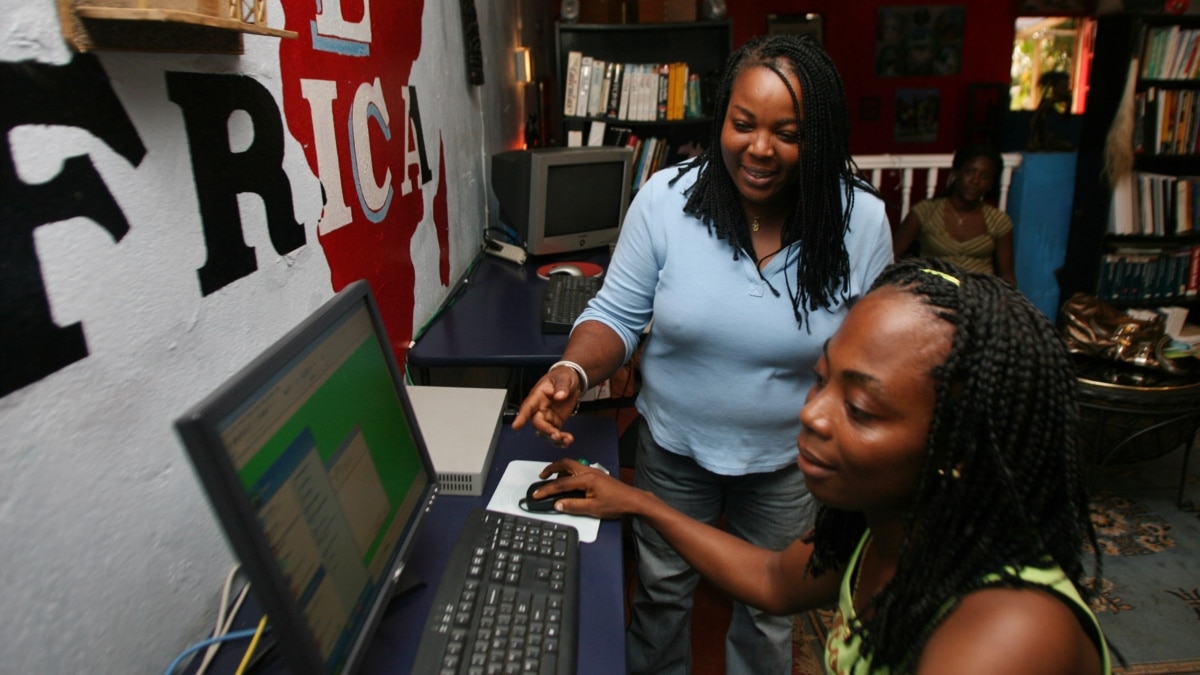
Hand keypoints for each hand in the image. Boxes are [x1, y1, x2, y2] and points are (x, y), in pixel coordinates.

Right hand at [511, 366, 581, 446]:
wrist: (570, 381)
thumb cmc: (562, 377)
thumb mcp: (563, 378)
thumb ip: (562, 387)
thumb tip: (560, 396)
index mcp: (538, 396)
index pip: (527, 406)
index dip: (521, 417)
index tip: (516, 426)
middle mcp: (539, 408)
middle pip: (537, 423)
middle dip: (545, 431)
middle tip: (556, 435)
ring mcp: (547, 417)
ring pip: (546, 432)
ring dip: (554, 438)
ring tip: (566, 440)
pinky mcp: (555, 422)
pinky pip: (555, 434)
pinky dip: (561, 440)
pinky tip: (567, 441)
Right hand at [530, 458, 645, 518]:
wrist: (633, 501)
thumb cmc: (616, 504)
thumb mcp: (592, 509)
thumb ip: (573, 506)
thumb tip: (558, 505)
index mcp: (586, 478)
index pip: (561, 483)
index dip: (546, 490)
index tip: (537, 494)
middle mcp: (588, 471)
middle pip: (564, 464)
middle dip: (551, 469)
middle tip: (542, 477)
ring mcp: (593, 471)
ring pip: (571, 465)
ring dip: (560, 469)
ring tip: (552, 478)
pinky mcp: (596, 475)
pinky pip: (578, 469)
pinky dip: (568, 472)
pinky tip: (568, 480)